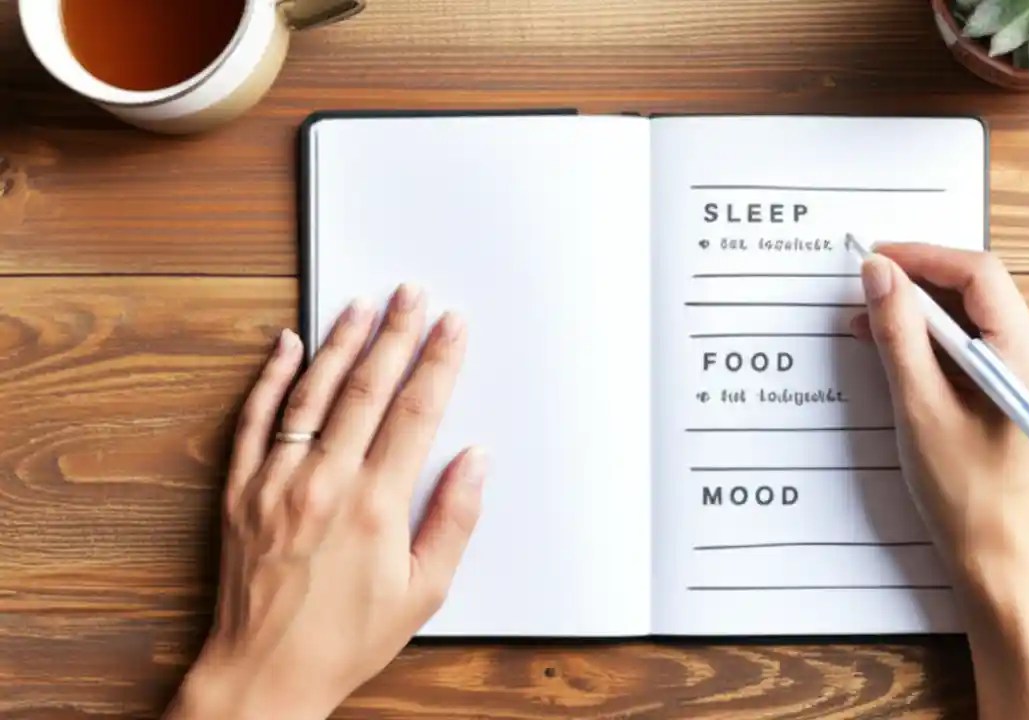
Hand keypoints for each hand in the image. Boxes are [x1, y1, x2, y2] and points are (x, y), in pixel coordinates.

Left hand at [166, 285, 482, 719]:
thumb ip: (453, 520)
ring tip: (361, 306)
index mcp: (375, 504)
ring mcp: (276, 481)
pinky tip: (285, 345)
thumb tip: (475, 462)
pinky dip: (270, 378)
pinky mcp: (240, 490)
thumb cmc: (345, 639)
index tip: (452, 327)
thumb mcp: (423, 591)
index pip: (416, 412)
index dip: (439, 361)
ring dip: (340, 343)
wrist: (265, 673)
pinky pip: (254, 420)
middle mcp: (324, 482)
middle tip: (412, 295)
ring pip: (311, 393)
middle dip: (396, 334)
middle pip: (368, 388)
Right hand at [850, 244, 1028, 584]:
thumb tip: (879, 273)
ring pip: (977, 318)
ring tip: (871, 324)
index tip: (876, 258)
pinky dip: (940, 342)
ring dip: (924, 317)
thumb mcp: (918, 406)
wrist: (993, 551)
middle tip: (864, 292)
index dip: (924, 257)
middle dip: (918, 289)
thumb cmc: (961, 491)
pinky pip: (981, 344)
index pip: (980, 275)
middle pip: (980, 293)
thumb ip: (898, 332)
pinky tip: (901, 349)